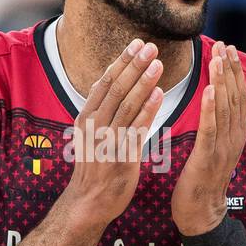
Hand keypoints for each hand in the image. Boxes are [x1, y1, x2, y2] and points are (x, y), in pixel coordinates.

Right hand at [58, 39, 163, 230]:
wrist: (88, 202)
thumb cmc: (94, 166)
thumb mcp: (91, 132)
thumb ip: (103, 109)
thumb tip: (115, 81)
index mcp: (86, 116)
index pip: (104, 82)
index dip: (122, 61)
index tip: (136, 44)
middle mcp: (94, 125)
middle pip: (115, 89)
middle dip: (134, 66)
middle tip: (151, 47)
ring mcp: (106, 140)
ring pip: (126, 105)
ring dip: (143, 82)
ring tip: (158, 64)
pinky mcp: (120, 156)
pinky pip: (135, 129)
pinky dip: (147, 110)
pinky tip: (159, 95)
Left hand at [172, 42, 245, 235]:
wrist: (201, 213)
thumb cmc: (202, 180)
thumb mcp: (214, 148)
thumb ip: (216, 126)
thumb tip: (215, 103)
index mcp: (234, 134)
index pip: (237, 96)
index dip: (235, 72)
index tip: (229, 49)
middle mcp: (233, 137)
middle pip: (235, 97)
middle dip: (230, 69)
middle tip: (225, 45)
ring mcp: (223, 148)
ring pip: (224, 108)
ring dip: (222, 81)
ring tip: (218, 59)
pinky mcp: (208, 157)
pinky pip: (210, 129)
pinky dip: (211, 108)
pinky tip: (209, 90)